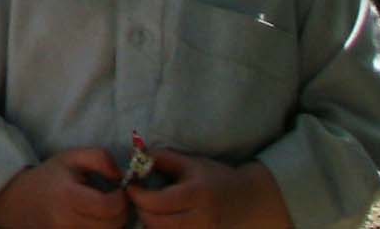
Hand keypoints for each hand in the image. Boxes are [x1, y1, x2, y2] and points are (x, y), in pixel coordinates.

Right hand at [0, 149, 129, 227]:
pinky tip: (95, 221)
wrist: (17, 201)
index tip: (120, 191)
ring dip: (113, 225)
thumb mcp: (72, 157)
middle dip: (121, 213)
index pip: (107, 207)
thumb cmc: (49, 177)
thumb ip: (100, 158)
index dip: (121, 200)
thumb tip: (120, 177)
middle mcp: (66, 222)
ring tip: (106, 212)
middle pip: (111, 226)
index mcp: (68, 196)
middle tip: (117, 202)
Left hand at [127, 152, 288, 226]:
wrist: (248, 201)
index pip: (157, 202)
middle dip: (141, 210)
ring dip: (149, 223)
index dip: (137, 195)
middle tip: (137, 198)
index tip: (131, 186)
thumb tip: (135, 157)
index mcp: (197, 194)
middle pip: (156, 223)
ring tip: (149, 209)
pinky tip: (161, 220)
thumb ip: (163, 158)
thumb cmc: (215, 178)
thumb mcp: (191, 162)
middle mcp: (201, 219)